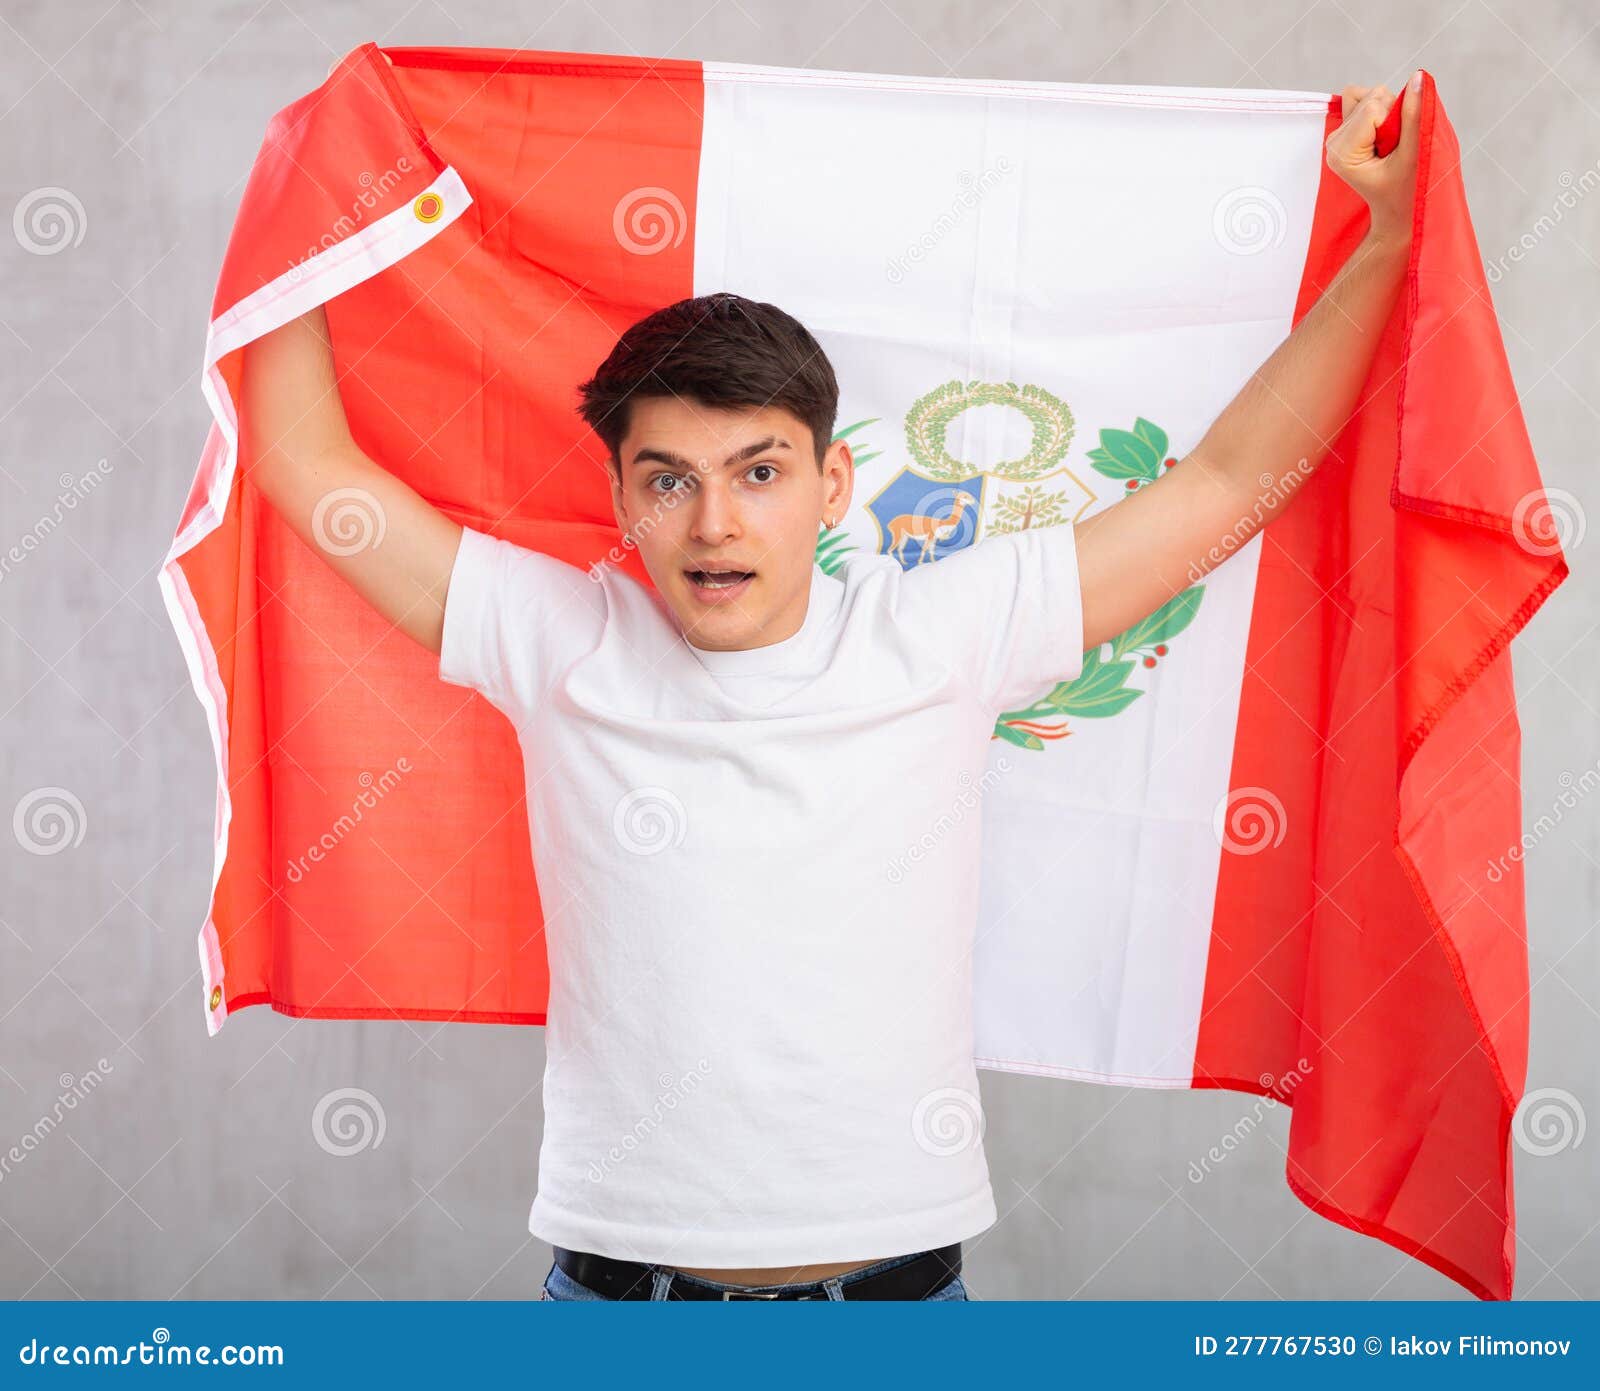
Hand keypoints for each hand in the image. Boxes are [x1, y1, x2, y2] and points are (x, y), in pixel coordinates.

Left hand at [1326, 74, 1421, 249]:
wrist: (1399, 210)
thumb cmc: (1408, 191)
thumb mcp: (1414, 154)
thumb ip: (1415, 115)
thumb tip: (1418, 76)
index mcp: (1342, 152)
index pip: (1372, 107)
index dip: (1396, 120)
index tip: (1397, 148)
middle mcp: (1334, 142)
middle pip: (1369, 96)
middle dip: (1392, 114)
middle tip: (1396, 147)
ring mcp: (1339, 136)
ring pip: (1370, 94)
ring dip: (1390, 112)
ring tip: (1392, 145)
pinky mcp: (1348, 129)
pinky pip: (1367, 98)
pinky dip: (1384, 110)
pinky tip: (1386, 136)